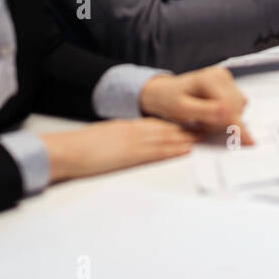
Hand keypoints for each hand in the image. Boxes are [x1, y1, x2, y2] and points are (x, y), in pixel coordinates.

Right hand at [40, 119, 195, 183]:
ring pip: (168, 137)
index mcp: (129, 126)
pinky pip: (157, 151)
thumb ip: (123, 139)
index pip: (159, 123)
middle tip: (209, 127)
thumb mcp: (107, 138)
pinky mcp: (131, 155)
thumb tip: (133, 145)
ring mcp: (134, 142)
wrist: (69, 150)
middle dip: (189, 128)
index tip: (194, 124)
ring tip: (206, 136)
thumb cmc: (82, 147)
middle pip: (168, 128)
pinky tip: (186, 149)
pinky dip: (174, 149)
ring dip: (188, 137)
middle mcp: (134, 131)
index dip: (178, 124)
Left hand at [139, 67, 251, 144]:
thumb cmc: (169, 100)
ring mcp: (227, 80)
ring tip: (203, 120)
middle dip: (223, 123)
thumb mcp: (182, 109)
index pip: (229, 105)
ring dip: (225, 120)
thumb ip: (205, 111)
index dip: (228, 124)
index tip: (242, 140)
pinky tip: (211, 116)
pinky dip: (228, 116)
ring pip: (239, 108)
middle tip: (200, 125)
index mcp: (210, 78)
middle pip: (236, 107)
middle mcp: (221, 75)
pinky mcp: (229, 87)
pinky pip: (238, 107)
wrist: (165, 93)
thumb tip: (228, 113)